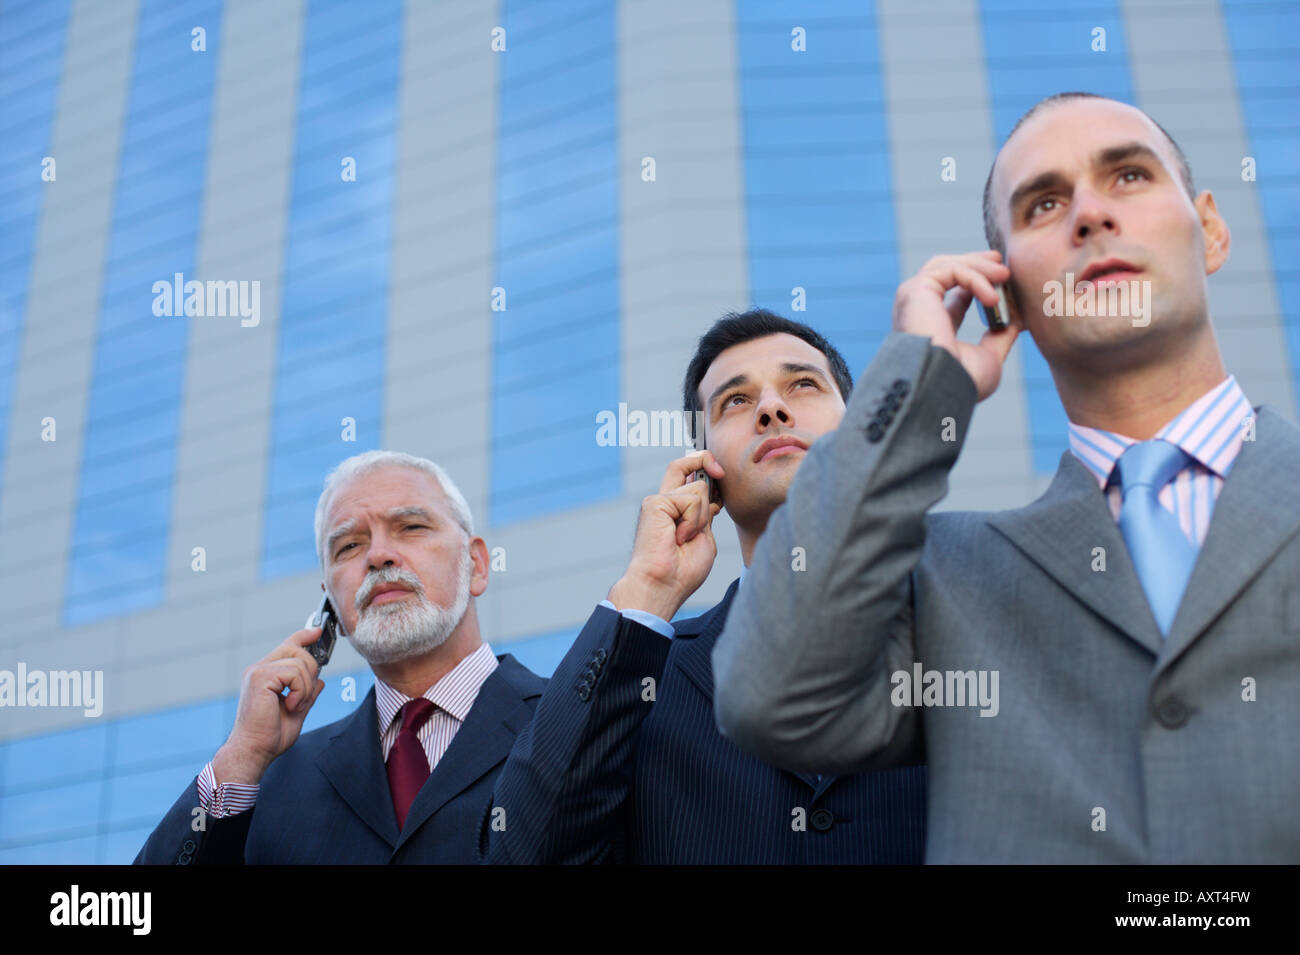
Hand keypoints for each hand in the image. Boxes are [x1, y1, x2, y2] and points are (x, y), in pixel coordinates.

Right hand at [212, 628, 326, 784]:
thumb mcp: (297, 711)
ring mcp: (258, 672)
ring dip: (306, 688)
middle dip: (311, 671)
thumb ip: (308, 694)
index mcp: (265, 675)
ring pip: (300, 663)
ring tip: (295, 706)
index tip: (318, 631)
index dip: (304, 636)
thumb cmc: (270, 736)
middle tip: (303, 697)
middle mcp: (259, 669)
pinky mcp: (260, 677)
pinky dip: (300, 691)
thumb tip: (320, 681)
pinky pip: (294, 673)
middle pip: (297, 650)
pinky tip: (291, 706)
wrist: (254, 750)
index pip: (287, 646)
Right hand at [606, 450, 724, 621]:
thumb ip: (706, 514)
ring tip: (687, 538)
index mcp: (676, 511)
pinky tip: (680, 538)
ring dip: (703, 516)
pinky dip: (694, 520)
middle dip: (706, 461)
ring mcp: (659, 501)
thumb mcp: (704, 536)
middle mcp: (665, 502)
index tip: (721, 476)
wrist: (663, 585)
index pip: (690, 477)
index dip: (707, 470)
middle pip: (684, 464)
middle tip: (720, 473)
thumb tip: (712, 492)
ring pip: (699, 488)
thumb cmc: (683, 571)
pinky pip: (692, 499)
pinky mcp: (656, 503)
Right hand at [892, 250, 1021, 400]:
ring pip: (947, 265)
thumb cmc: (960, 381)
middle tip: (1002, 262)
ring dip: (979, 266)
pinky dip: (975, 278)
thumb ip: (999, 338)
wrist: (940, 386)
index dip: (978, 283)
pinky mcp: (916, 290)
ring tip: (1005, 275)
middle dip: (976, 262)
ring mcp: (913, 299)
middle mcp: (918, 310)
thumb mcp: (989, 358)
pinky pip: (951, 271)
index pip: (953, 295)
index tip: (1003, 279)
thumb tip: (1015, 323)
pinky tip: (992, 298)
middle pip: (946, 271)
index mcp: (932, 326)